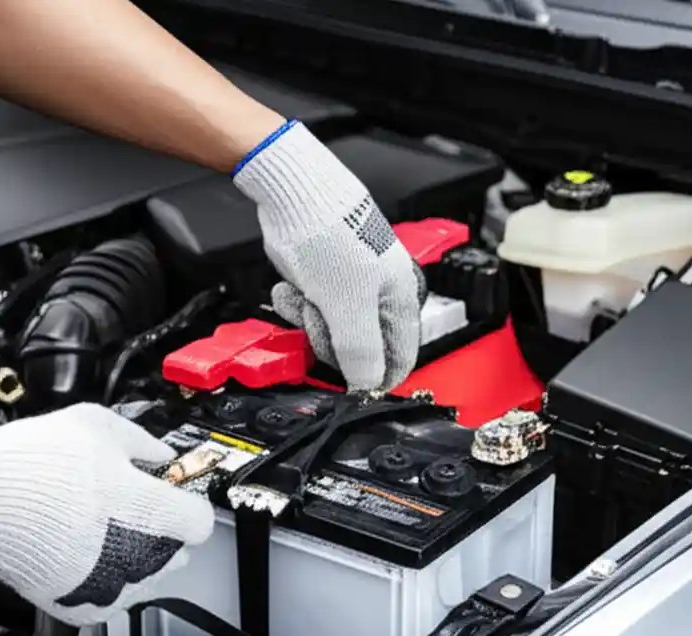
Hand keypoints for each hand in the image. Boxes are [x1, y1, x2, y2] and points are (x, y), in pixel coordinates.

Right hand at [0, 404, 213, 625]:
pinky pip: (111, 600)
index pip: (198, 522)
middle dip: (165, 530)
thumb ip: (142, 442)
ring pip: (146, 579)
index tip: (178, 497)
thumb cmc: (28, 460)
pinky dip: (110, 582)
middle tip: (138, 508)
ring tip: (109, 530)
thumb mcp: (96, 424)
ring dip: (140, 557)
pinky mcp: (72, 600)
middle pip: (175, 552)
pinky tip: (94, 556)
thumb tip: (163, 456)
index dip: (191, 505)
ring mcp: (99, 580)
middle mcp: (125, 548)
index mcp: (138, 504)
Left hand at [234, 121, 425, 390]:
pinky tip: (292, 287)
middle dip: (330, 338)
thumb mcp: (346, 306)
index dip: (375, 377)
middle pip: (358, 346)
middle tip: (318, 320)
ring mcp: (350, 284)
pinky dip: (297, 301)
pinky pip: (311, 307)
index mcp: (398, 299)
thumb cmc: (328, 235)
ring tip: (303, 296)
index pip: (399, 358)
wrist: (294, 191)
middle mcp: (379, 293)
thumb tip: (367, 386)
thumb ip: (360, 351)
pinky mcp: (325, 276)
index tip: (351, 389)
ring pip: (330, 328)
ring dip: (309, 319)